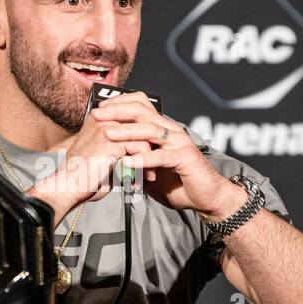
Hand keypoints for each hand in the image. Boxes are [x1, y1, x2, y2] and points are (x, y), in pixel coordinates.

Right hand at [25, 101, 154, 225]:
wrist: (67, 187)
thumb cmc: (84, 177)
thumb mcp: (105, 157)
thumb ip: (122, 148)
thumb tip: (144, 149)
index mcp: (100, 119)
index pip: (133, 112)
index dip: (145, 133)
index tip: (150, 154)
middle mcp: (103, 118)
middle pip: (142, 122)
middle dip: (151, 145)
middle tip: (154, 165)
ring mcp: (106, 127)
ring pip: (144, 136)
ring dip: (150, 159)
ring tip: (147, 176)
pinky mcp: (110, 140)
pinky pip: (140, 148)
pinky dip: (143, 167)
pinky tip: (137, 181)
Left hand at [89, 93, 246, 218]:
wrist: (205, 198)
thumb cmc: (179, 184)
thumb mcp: (150, 170)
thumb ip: (134, 161)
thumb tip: (110, 161)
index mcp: (162, 130)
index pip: (140, 108)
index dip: (119, 105)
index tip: (98, 110)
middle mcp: (171, 131)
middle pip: (142, 112)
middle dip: (117, 111)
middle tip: (97, 114)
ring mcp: (179, 143)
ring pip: (151, 130)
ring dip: (127, 131)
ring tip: (108, 134)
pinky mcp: (184, 158)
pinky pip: (162, 156)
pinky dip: (144, 158)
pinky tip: (128, 161)